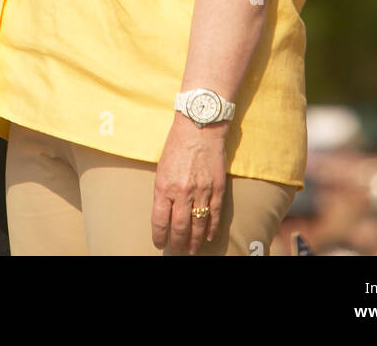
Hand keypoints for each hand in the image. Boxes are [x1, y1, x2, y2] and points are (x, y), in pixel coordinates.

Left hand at [151, 116, 226, 254]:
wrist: (199, 127)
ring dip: (193, 240)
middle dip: (177, 242)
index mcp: (164, 186)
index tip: (160, 243)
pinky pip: (214, 214)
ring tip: (191, 250)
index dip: (159, 236)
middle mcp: (182, 192)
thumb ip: (163, 191)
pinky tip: (207, 237)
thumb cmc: (177, 145)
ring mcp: (201, 191)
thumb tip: (165, 213)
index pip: (160, 221)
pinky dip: (211, 228)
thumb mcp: (162, 168)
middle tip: (177, 250)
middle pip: (179, 227)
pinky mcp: (217, 187)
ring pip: (197, 224)